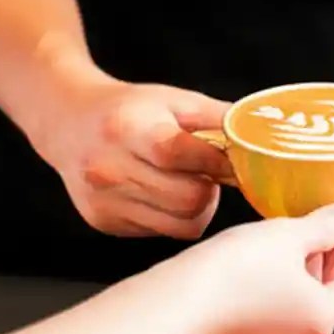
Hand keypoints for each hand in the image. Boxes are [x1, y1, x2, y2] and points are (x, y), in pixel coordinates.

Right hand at [34, 76, 235, 238]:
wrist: (68, 124)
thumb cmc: (131, 110)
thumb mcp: (174, 101)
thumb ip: (220, 118)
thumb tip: (266, 138)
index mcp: (128, 129)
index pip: (181, 155)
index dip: (215, 162)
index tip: (229, 160)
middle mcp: (109, 167)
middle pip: (189, 199)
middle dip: (209, 188)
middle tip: (206, 174)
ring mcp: (104, 200)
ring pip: (181, 224)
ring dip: (196, 208)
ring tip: (186, 184)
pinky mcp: (104, 221)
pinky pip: (161, 232)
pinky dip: (171, 217)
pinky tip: (159, 194)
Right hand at [178, 205, 333, 333]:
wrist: (174, 305)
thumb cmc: (235, 270)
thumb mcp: (287, 235)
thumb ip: (323, 226)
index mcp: (320, 322)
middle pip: (318, 299)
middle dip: (315, 262)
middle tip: (306, 229)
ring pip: (285, 309)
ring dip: (285, 278)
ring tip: (272, 245)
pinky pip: (254, 319)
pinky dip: (258, 294)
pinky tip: (243, 269)